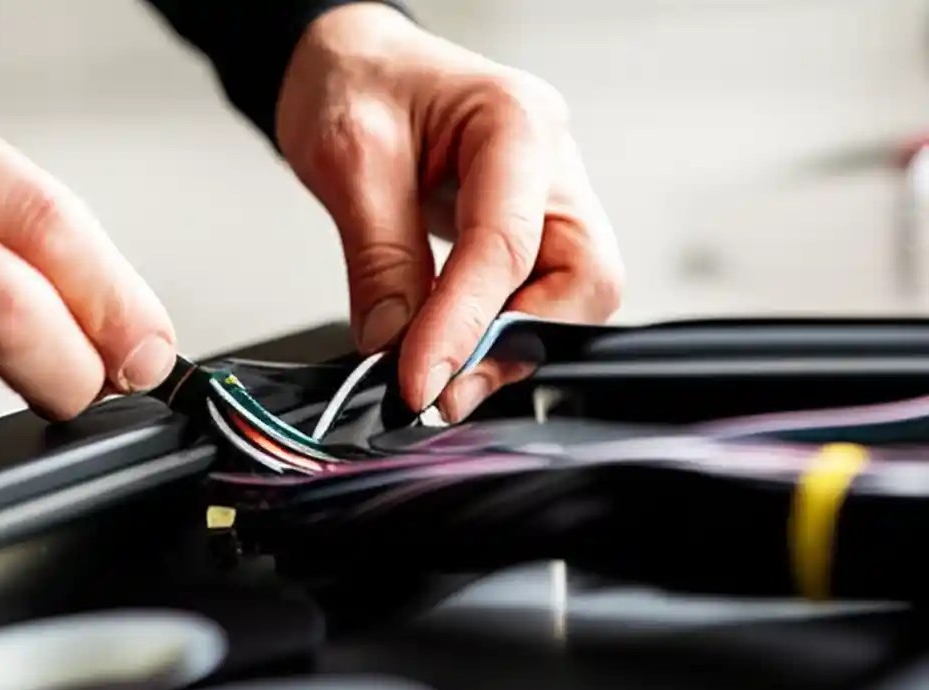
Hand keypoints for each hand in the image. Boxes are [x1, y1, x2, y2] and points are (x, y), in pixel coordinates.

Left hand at [278, 4, 622, 421]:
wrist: (352, 60)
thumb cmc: (355, 81)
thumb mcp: (348, 157)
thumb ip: (378, 256)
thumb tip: (394, 346)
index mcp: (516, 122)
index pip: (508, 245)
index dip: (466, 326)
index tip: (420, 381)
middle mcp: (550, 163)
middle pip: (583, 279)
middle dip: (515, 342)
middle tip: (440, 387)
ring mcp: (546, 199)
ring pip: (569, 299)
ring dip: (505, 347)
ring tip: (436, 377)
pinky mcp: (528, 229)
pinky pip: (534, 297)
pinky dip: (493, 334)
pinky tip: (448, 351)